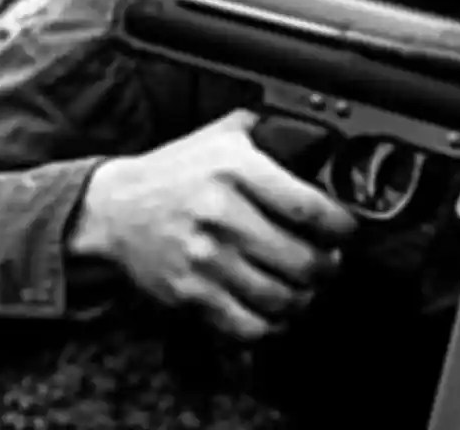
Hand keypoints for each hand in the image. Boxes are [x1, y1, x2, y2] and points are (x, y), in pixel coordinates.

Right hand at [71, 109, 357, 340]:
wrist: (113, 208)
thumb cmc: (176, 171)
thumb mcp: (223, 135)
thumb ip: (272, 133)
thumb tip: (322, 142)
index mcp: (235, 168)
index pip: (310, 208)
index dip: (342, 227)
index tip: (346, 230)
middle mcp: (221, 213)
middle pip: (303, 261)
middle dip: (328, 267)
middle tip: (328, 261)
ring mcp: (205, 257)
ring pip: (281, 298)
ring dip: (304, 298)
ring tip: (305, 286)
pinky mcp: (190, 292)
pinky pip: (248, 325)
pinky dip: (272, 325)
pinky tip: (275, 310)